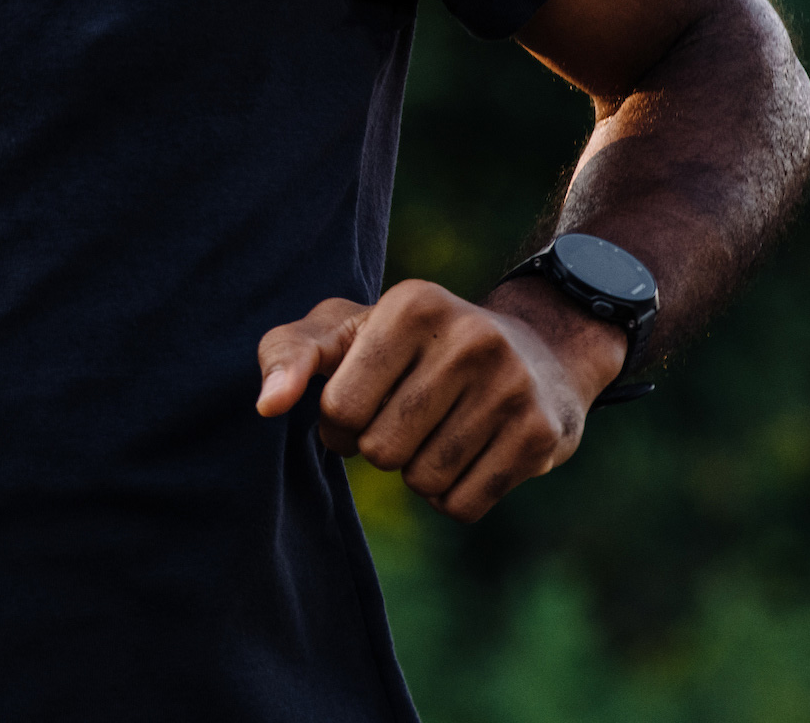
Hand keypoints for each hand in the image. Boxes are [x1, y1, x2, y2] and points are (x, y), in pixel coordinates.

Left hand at [253, 278, 623, 521]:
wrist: (537, 350)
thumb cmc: (413, 345)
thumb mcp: (346, 331)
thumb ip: (290, 354)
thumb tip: (268, 405)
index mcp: (412, 304)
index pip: (340, 408)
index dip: (339, 422)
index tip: (363, 401)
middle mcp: (469, 338)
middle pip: (380, 449)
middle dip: (380, 447)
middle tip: (407, 418)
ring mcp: (512, 385)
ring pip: (422, 481)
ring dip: (417, 473)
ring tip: (439, 432)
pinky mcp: (541, 434)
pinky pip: (463, 505)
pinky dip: (452, 496)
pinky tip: (470, 455)